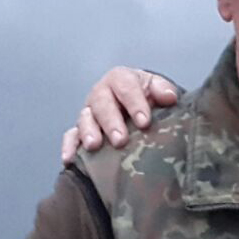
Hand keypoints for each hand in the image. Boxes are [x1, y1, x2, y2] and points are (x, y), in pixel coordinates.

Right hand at [61, 66, 179, 163]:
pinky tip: (69, 158)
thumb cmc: (148, 98)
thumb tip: (169, 97)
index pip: (127, 88)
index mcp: (121, 80)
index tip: (144, 122)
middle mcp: (102, 93)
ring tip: (94, 146)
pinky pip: (71, 135)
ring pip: (85, 119)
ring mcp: (90, 112)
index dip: (135, 104)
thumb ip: (162, 89)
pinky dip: (69, 146)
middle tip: (120, 139)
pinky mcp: (81, 129)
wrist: (138, 106)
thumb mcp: (157, 88)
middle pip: (103, 104)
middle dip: (111, 122)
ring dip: (89, 132)